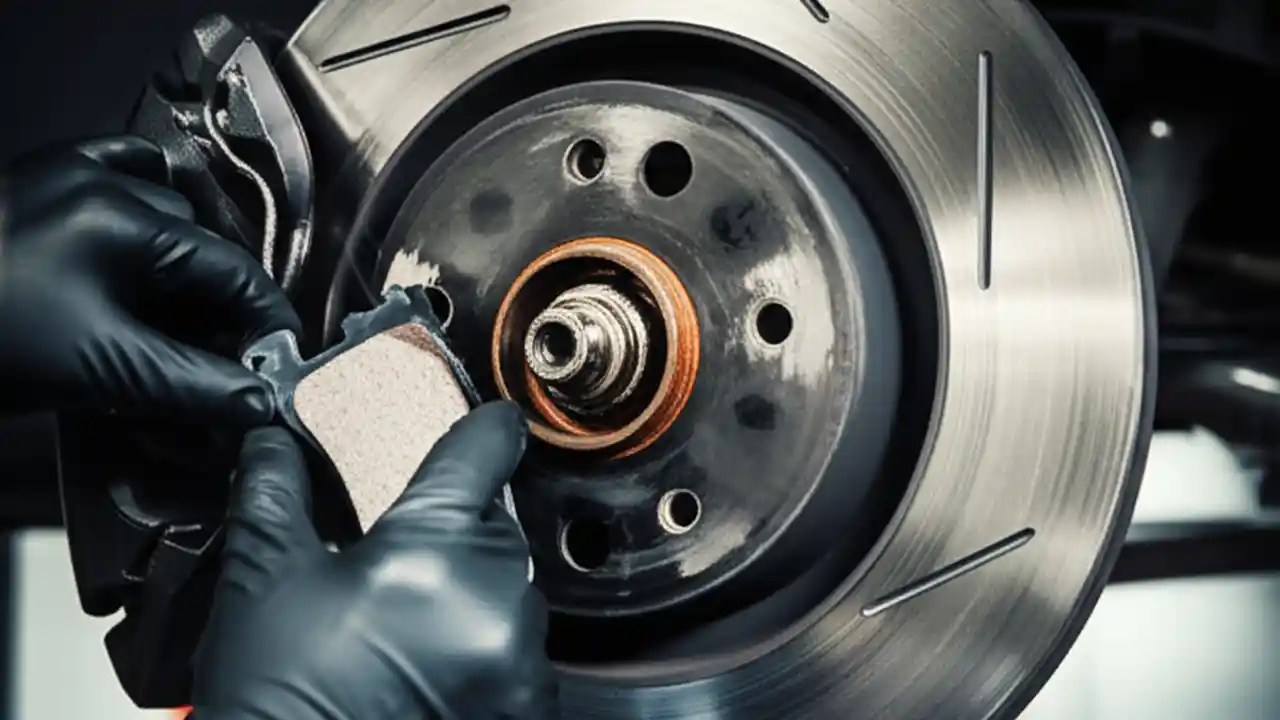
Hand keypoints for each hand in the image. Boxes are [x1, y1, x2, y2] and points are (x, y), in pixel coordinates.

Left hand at [0, 136, 298, 423]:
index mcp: (123, 220)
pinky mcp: (35, 186)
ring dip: (184, 268)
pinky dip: (143, 208)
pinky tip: (142, 254)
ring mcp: (64, 179)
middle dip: (221, 308)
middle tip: (225, 364)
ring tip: (180, 329)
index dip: (265, 323)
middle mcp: (99, 184)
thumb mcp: (99, 373)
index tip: (275, 363)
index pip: (235, 272)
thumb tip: (256, 400)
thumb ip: (191, 384)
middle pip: (203, 247)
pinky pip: (115, 174)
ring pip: (163, 214)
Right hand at [193, 402, 558, 719]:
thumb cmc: (280, 702)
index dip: (485, 426)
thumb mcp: (262, 585)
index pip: (483, 449)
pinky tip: (431, 665)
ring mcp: (518, 660)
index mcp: (432, 548)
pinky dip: (485, 648)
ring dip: (471, 594)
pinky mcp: (526, 706)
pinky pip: (521, 651)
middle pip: (493, 526)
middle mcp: (494, 599)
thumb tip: (272, 444)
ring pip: (509, 590)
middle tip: (395, 565)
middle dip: (450, 534)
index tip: (492, 420)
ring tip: (404, 627)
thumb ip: (276, 495)